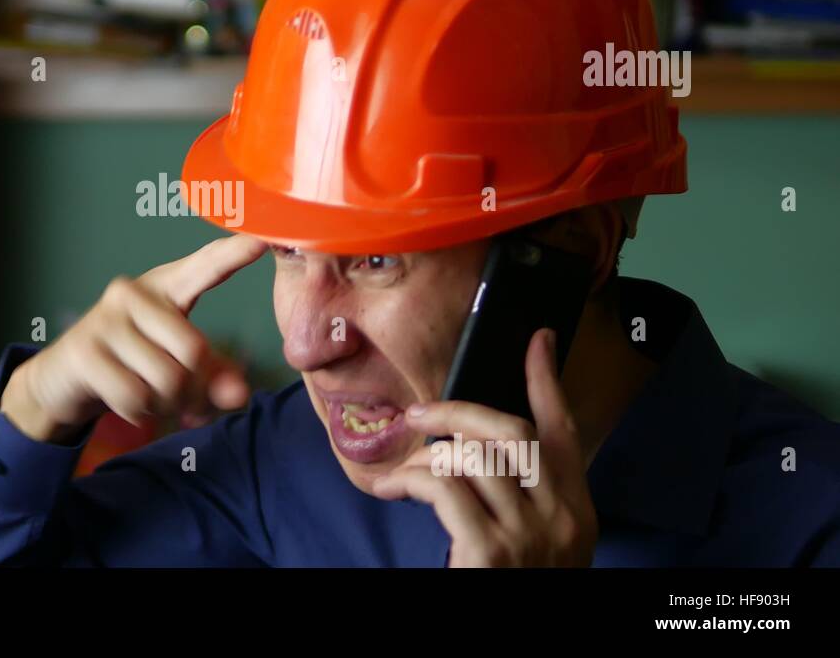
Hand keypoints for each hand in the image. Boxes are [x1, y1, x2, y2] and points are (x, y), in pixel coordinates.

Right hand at [1, 235, 267, 443]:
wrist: (63, 379)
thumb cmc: (131, 363)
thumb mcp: (177, 364)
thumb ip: (214, 378)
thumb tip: (240, 395)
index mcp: (166, 286)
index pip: (205, 266)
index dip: (232, 254)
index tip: (260, 239)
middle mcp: (134, 292)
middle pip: (194, 351)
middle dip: (193, 389)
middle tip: (181, 400)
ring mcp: (106, 319)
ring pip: (166, 379)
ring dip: (164, 404)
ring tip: (150, 397)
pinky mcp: (85, 350)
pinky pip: (135, 395)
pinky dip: (138, 411)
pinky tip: (127, 402)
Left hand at [370, 328, 597, 566]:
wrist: (527, 638)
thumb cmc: (521, 585)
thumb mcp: (541, 542)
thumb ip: (524, 497)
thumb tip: (475, 451)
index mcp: (576, 510)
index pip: (564, 431)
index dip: (548, 380)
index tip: (539, 339)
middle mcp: (560, 516)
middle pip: (510, 432)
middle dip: (459, 410)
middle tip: (420, 414)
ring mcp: (528, 534)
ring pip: (471, 458)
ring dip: (424, 455)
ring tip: (399, 472)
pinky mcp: (490, 551)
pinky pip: (444, 488)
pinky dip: (410, 479)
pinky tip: (391, 488)